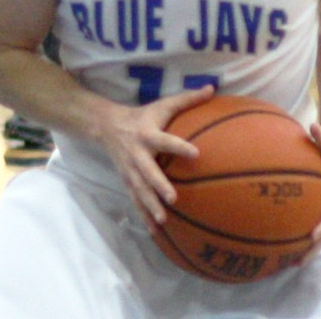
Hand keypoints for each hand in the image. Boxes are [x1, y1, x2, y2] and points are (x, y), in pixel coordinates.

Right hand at [96, 86, 214, 228]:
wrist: (107, 126)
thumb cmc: (143, 115)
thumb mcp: (163, 104)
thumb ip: (188, 99)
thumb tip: (213, 88)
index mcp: (148, 134)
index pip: (165, 140)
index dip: (179, 147)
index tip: (196, 153)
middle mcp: (137, 154)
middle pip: (147, 172)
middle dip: (159, 186)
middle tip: (174, 198)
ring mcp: (130, 170)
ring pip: (140, 190)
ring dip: (150, 206)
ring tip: (164, 220)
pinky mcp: (127, 181)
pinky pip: (136, 201)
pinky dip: (143, 216)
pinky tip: (155, 232)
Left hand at [299, 122, 320, 265]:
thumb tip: (314, 125)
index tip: (312, 236)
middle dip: (314, 247)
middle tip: (297, 262)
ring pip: (318, 231)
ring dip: (306, 247)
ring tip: (288, 263)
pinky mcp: (316, 204)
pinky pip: (308, 222)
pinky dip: (298, 234)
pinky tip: (280, 243)